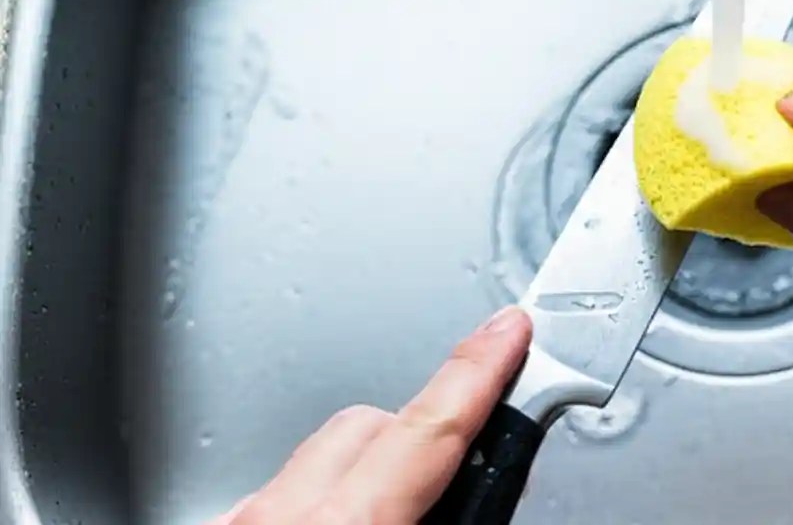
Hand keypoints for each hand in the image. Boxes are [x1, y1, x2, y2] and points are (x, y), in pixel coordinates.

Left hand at [207, 306, 531, 524]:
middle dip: (421, 435)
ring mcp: (239, 519)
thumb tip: (492, 481)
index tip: (510, 330)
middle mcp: (278, 515)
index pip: (429, 427)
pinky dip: (313, 497)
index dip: (480, 372)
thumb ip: (456, 513)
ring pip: (318, 453)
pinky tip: (332, 521)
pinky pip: (274, 485)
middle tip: (458, 476)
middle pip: (371, 424)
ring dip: (365, 470)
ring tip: (392, 508)